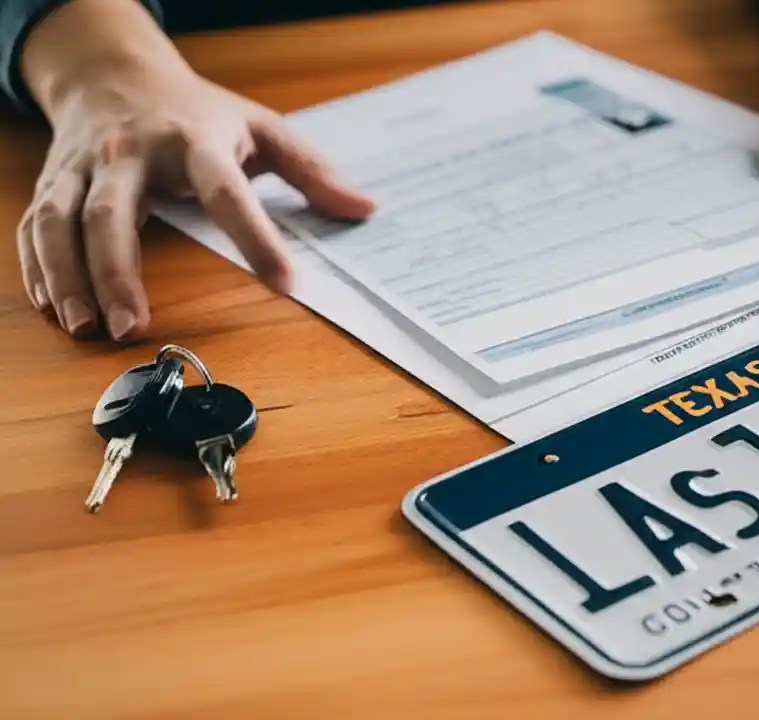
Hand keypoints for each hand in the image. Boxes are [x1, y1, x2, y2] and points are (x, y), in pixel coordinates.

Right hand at [17, 1, 373, 341]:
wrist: (114, 72)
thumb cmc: (197, 111)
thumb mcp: (262, 129)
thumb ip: (312, 172)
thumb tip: (366, 209)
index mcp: (193, 142)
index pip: (228, 194)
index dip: (257, 238)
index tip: (286, 284)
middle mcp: (130, 154)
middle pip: (112, 214)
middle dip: (118, 272)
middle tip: (136, 327)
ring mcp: (83, 169)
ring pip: (60, 224)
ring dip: (68, 279)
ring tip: (87, 328)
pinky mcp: (52, 182)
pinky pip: (34, 229)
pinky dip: (39, 272)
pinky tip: (55, 309)